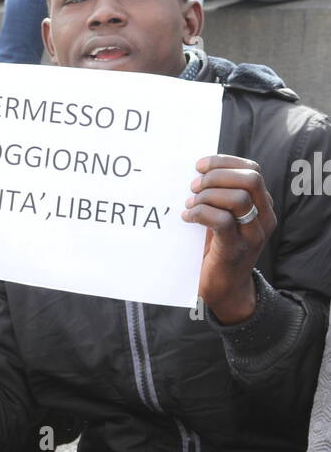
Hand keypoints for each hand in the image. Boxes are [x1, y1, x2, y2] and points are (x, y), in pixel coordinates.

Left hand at [182, 154, 275, 323]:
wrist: (225, 289)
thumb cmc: (219, 248)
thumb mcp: (225, 216)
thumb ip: (220, 196)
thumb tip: (197, 172)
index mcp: (263, 205)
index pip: (252, 170)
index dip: (224, 162)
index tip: (199, 165)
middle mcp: (264, 218)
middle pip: (250, 179)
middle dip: (217, 176)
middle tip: (193, 187)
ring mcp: (253, 235)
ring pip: (238, 198)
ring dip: (207, 196)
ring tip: (190, 204)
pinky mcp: (235, 249)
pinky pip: (222, 221)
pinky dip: (200, 214)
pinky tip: (187, 218)